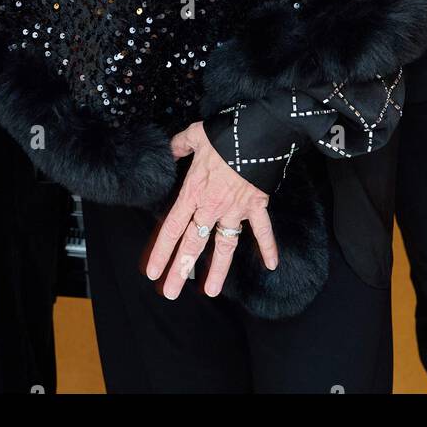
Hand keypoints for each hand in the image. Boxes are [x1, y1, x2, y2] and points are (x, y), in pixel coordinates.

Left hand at [144, 121, 277, 299]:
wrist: (257, 134)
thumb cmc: (224, 134)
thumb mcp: (196, 135)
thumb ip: (180, 145)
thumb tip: (171, 149)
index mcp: (194, 191)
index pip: (173, 226)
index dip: (162, 250)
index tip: (153, 272)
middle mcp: (212, 206)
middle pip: (194, 243)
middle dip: (181, 269)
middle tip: (171, 292)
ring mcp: (235, 209)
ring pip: (225, 246)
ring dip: (218, 270)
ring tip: (211, 292)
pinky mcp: (256, 206)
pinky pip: (263, 230)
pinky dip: (268, 246)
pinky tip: (272, 265)